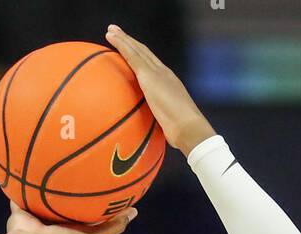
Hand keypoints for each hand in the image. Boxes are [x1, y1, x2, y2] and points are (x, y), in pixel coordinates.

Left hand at [106, 24, 214, 156]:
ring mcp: (157, 73)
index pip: (151, 66)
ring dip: (123, 39)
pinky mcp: (149, 76)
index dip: (141, 56)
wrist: (189, 128)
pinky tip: (111, 38)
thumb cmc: (182, 133)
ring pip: (137, 50)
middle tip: (117, 33)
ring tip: (111, 31)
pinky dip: (121, 44)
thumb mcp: (169, 125)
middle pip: (144, 53)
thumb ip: (161, 123)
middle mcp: (163, 73)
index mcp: (168, 83)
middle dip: (131, 42)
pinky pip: (132, 56)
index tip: (131, 50)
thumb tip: (156, 134)